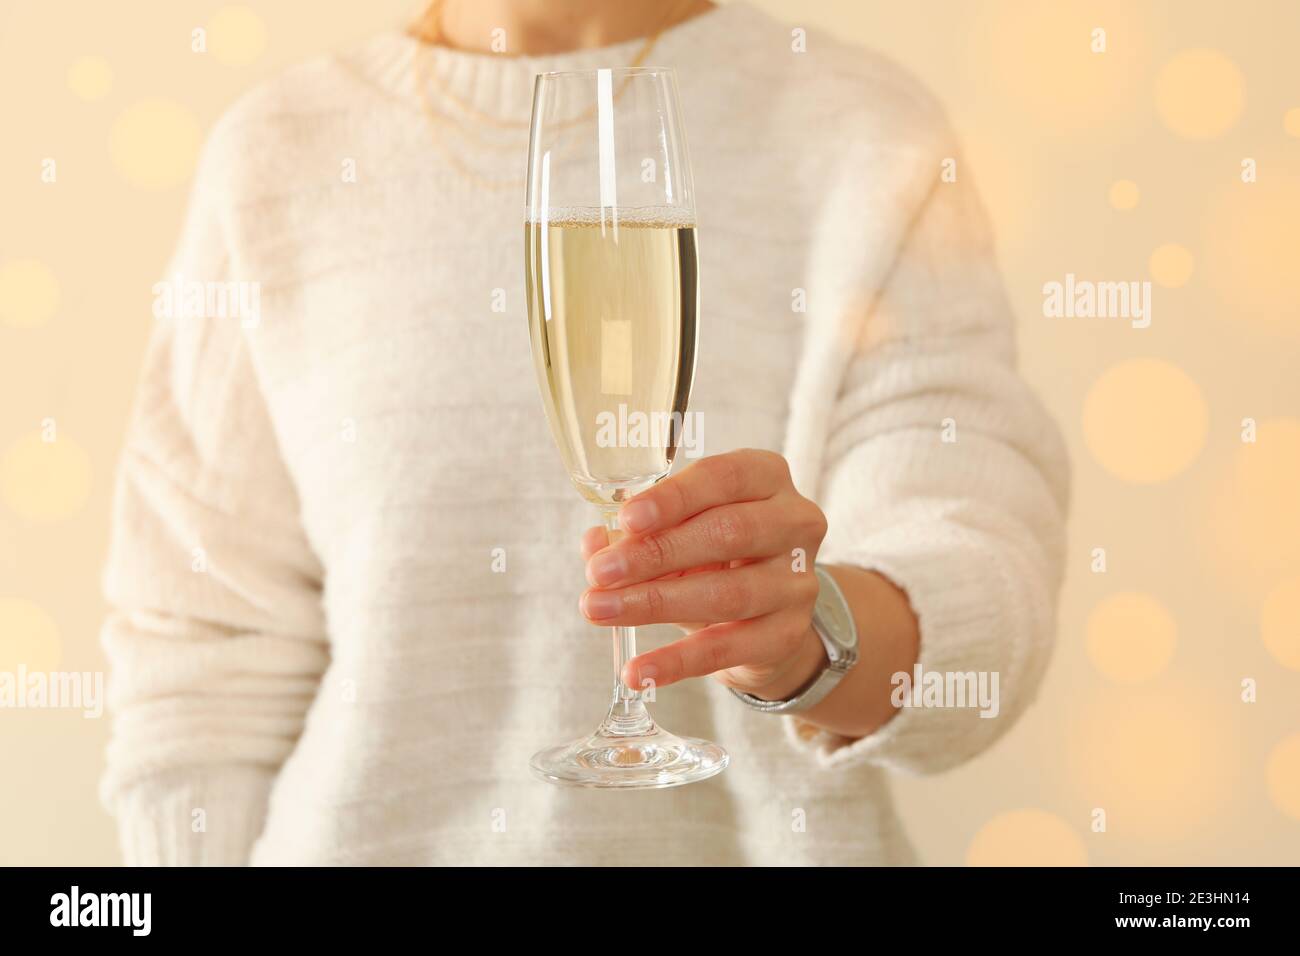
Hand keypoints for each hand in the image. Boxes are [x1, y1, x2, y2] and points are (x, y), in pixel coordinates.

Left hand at [579, 449, 829, 699]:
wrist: (763, 616)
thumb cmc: (716, 554)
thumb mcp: (681, 530)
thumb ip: (638, 531)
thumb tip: (596, 542)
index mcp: (767, 478)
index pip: (724, 478)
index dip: (673, 498)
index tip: (626, 519)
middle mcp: (794, 523)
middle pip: (727, 532)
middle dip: (656, 553)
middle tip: (600, 571)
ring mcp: (796, 582)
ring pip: (726, 593)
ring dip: (654, 603)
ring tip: (601, 609)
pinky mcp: (787, 634)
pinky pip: (727, 648)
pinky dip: (676, 661)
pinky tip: (638, 670)